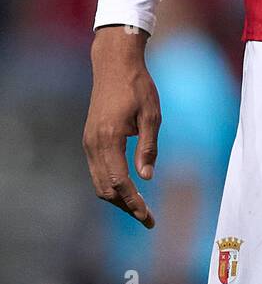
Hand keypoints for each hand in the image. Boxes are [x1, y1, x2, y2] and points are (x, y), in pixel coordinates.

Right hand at [83, 26, 159, 226]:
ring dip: (118, 198)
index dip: (133, 201)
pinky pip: (97, 170)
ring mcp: (88, 142)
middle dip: (126, 206)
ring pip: (99, 182)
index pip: (119, 181)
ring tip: (140, 208)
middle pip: (106, 188)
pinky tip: (128, 188)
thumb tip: (146, 177)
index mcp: (109, 138)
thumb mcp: (151, 114)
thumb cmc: (137, 86)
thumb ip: (148, 146)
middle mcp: (93, 144)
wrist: (114, 64)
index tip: (146, 217)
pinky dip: (111, 184)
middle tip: (147, 218)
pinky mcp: (90, 139)